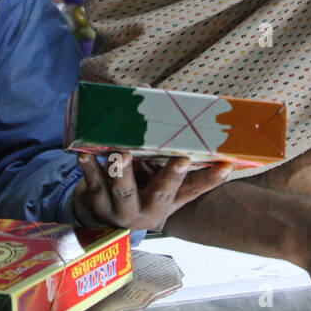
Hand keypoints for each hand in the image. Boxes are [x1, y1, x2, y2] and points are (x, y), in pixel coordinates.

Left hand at [73, 152, 230, 230]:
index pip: (194, 189)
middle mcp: (148, 210)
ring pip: (125, 190)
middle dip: (172, 177)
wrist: (98, 219)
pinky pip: (94, 183)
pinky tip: (84, 154)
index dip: (210, 179)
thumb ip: (159, 147)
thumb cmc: (134, 190)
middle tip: (181, 160)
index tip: (226, 166)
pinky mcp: (97, 202)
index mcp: (167, 202)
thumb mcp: (154, 180)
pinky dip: (89, 168)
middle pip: (162, 193)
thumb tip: (150, 91)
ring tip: (124, 153)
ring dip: (125, 171)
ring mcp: (121, 209)